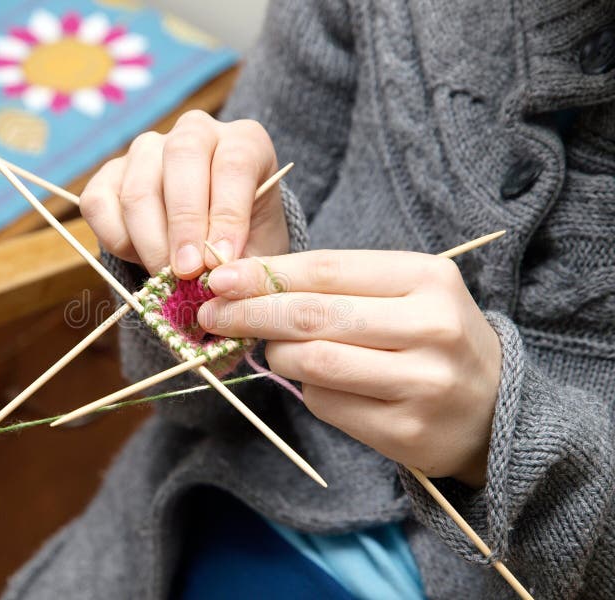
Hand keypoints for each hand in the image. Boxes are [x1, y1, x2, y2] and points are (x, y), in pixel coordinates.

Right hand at [78, 110, 288, 277]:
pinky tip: (140, 260)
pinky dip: (116, 240)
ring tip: (167, 277)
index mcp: (244, 141)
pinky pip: (100, 204)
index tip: (222, 259)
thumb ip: (244, 265)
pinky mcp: (109, 174)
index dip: (227, 213)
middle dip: (184, 223)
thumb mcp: (257, 252)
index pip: (234, 163)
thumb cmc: (241, 246)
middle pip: (182, 158)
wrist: (209, 248)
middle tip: (187, 271)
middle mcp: (194, 133)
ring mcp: (147, 149)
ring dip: (151, 242)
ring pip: (139, 187)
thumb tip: (218, 280)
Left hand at [198, 250, 502, 487]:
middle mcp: (431, 328)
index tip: (219, 277)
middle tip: (212, 314)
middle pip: (312, 315)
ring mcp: (422, 383)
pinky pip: (327, 405)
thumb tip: (248, 286)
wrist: (494, 407)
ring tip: (268, 348)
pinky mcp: (407, 431)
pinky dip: (305, 389)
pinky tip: (312, 381)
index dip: (264, 273)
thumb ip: (336, 287)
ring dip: (275, 354)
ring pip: (313, 362)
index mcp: (429, 278)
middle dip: (250, 312)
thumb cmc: (430, 337)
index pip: (326, 269)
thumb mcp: (402, 294)